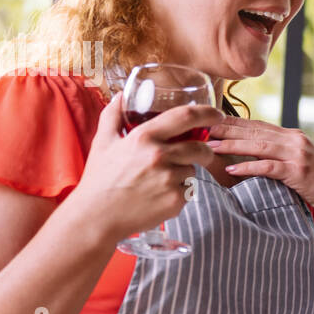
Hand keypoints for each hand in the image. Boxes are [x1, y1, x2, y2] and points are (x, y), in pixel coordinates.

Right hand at [69, 93, 220, 240]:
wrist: (96, 217)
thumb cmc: (99, 179)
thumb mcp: (102, 142)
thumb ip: (113, 115)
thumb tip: (120, 96)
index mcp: (144, 137)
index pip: (185, 116)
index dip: (207, 113)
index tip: (216, 114)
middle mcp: (160, 156)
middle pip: (200, 148)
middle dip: (205, 150)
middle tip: (200, 153)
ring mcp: (169, 180)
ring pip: (192, 171)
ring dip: (184, 173)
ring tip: (160, 180)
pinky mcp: (175, 201)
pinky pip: (188, 191)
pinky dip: (179, 192)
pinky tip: (159, 196)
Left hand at [206, 119, 313, 215]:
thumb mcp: (302, 161)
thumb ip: (283, 154)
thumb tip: (259, 156)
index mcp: (293, 136)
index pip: (258, 125)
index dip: (234, 121)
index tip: (212, 120)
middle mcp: (294, 140)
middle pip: (254, 131)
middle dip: (227, 129)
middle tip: (203, 127)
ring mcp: (296, 154)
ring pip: (258, 145)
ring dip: (232, 145)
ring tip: (211, 146)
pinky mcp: (298, 171)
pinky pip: (268, 166)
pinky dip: (248, 166)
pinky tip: (232, 168)